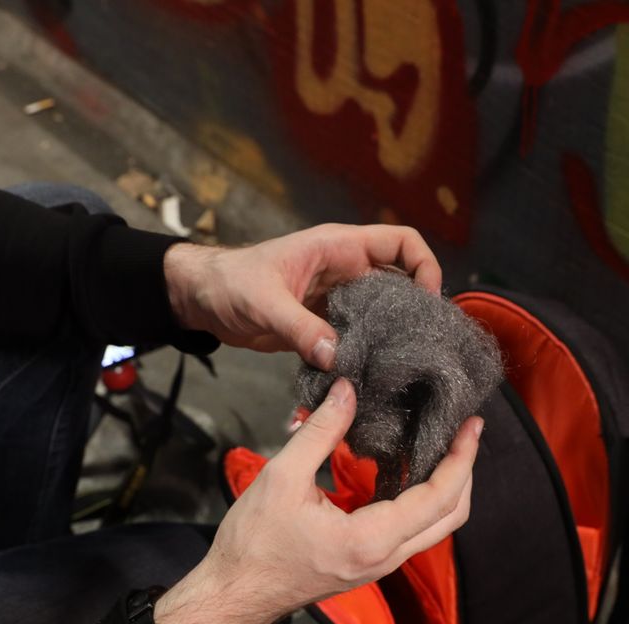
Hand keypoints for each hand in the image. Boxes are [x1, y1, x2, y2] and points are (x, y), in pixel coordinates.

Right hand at [153, 377, 481, 623]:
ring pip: (434, 528)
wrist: (232, 593)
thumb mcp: (282, 478)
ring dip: (447, 488)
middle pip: (451, 517)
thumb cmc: (253, 541)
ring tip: (445, 445)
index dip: (461, 460)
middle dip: (464, 473)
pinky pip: (412, 531)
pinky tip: (411, 469)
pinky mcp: (367, 562)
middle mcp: (386, 558)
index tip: (472, 425)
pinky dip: (423, 501)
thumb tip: (348, 389)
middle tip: (466, 431)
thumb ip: (320, 432)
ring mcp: (379, 565)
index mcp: (372, 540)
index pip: (438, 498)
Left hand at [162, 224, 441, 369]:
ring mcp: (338, 299)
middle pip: (402, 281)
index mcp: (339, 248)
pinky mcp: (325, 325)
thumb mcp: (264, 303)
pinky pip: (359, 336)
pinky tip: (371, 375)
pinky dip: (368, 353)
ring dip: (394, 335)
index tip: (429, 302)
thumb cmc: (229, 284)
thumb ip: (300, 328)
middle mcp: (346, 271)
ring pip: (384, 312)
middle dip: (417, 309)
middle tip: (426, 344)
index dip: (425, 265)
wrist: (199, 299)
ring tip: (404, 365)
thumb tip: (337, 356)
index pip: (402, 243)